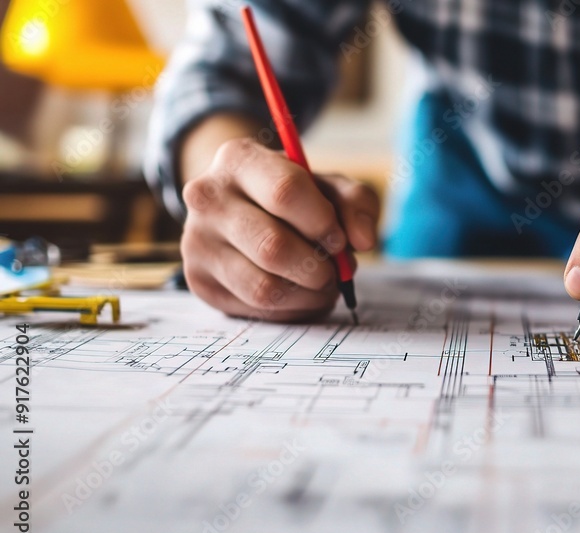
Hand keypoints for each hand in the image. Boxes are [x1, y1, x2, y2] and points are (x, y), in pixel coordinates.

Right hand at [181, 138, 379, 321]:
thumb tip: (363, 240)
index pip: (285, 192)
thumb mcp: (330, 186)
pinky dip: (292, 308)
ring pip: (264, 286)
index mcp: (239, 159)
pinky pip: (256, 308)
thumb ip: (357, 204)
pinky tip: (299, 292)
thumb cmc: (294, 197)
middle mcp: (207, 198)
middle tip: (334, 269)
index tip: (338, 240)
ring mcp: (197, 241)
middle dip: (318, 268)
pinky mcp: (200, 280)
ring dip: (308, 294)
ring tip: (322, 283)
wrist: (243, 209)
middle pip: (273, 247)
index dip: (323, 223)